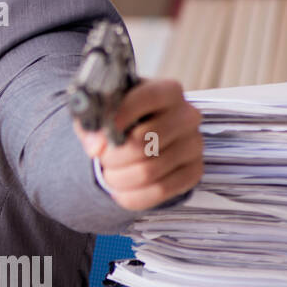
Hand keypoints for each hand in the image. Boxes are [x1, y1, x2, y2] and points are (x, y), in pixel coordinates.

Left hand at [73, 78, 202, 211]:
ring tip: (108, 172)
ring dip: (117, 177)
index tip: (100, 133)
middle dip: (112, 155)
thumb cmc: (118, 118)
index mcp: (167, 91)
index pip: (148, 98)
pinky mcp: (194, 171)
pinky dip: (131, 195)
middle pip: (144, 142)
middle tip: (100, 157)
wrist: (137, 137)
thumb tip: (95, 146)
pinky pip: (160, 191)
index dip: (121, 116)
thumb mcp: (100, 112)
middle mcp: (187, 116)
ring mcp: (194, 145)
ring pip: (148, 171)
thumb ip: (92, 123)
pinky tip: (119, 190)